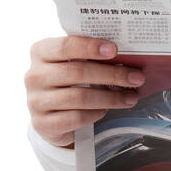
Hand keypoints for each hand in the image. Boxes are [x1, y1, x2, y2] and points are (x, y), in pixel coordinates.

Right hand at [25, 36, 144, 148]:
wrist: (50, 113)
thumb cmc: (68, 80)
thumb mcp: (73, 62)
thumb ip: (90, 55)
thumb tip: (127, 55)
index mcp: (40, 51)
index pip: (66, 46)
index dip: (91, 47)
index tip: (114, 50)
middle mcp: (34, 75)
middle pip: (77, 72)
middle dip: (111, 75)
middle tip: (136, 78)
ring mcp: (35, 101)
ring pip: (79, 97)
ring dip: (110, 97)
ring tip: (130, 97)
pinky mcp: (42, 124)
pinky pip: (75, 118)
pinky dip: (96, 114)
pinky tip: (107, 111)